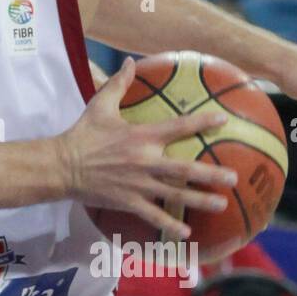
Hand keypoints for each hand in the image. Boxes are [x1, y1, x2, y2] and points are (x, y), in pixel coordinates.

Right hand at [57, 56, 236, 237]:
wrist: (61, 165)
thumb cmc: (82, 134)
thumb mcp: (100, 105)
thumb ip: (118, 84)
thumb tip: (128, 61)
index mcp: (141, 136)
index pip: (178, 127)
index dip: (202, 123)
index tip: (223, 120)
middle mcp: (145, 161)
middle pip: (186, 170)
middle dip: (212, 174)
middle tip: (234, 177)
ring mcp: (139, 185)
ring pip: (176, 195)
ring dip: (200, 201)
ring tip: (222, 204)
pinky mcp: (128, 202)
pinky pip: (153, 216)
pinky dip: (170, 226)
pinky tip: (187, 234)